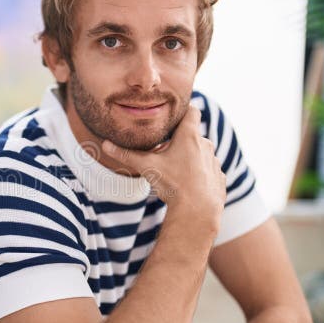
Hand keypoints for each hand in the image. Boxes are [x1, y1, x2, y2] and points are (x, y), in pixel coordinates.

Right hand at [102, 105, 225, 229]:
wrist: (197, 211)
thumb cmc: (174, 184)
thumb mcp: (147, 167)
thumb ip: (127, 155)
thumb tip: (105, 145)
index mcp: (189, 136)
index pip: (192, 111)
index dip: (183, 112)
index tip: (173, 117)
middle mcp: (205, 144)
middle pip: (192, 135)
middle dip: (179, 140)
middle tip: (164, 151)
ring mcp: (214, 161)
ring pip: (200, 153)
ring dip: (189, 158)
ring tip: (175, 171)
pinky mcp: (219, 177)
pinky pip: (207, 170)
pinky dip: (198, 174)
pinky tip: (188, 185)